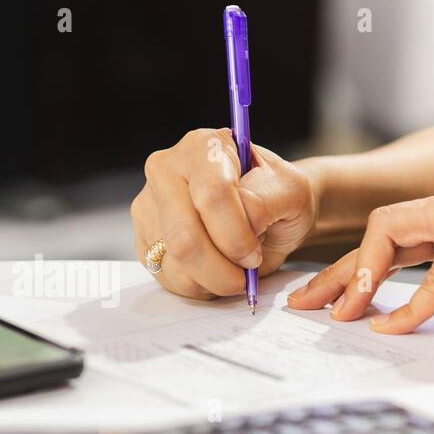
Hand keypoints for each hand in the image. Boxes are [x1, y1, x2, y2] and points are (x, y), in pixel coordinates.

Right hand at [131, 128, 316, 298]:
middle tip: (244, 272)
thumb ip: (265, 201)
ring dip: (213, 279)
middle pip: (184, 235)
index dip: (236, 234)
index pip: (211, 194)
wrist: (270, 217)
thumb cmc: (277, 198)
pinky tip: (214, 271)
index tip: (254, 252)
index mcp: (202, 147)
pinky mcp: (144, 241)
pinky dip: (199, 286)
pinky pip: (167, 278)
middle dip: (221, 267)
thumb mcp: (289, 190)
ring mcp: (149, 207)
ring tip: (232, 268)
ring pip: (175, 262)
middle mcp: (167, 172)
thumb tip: (240, 222)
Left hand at [287, 180, 433, 333]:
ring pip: (389, 237)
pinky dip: (408, 307)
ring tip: (338, 314)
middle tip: (305, 302)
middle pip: (378, 232)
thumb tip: (399, 309)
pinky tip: (388, 327)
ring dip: (359, 280)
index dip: (353, 268)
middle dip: (338, 271)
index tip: (327, 299)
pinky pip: (432, 277)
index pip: (389, 235)